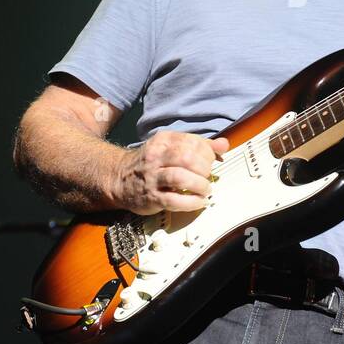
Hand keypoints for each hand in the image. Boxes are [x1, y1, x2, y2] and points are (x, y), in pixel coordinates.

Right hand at [112, 130, 229, 213]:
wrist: (119, 178)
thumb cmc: (152, 163)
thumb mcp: (172, 148)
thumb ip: (200, 146)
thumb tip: (224, 144)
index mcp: (164, 141)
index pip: (192, 142)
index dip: (207, 153)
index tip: (210, 162)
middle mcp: (156, 157)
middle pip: (187, 158)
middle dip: (204, 169)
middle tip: (207, 176)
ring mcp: (152, 177)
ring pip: (180, 177)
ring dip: (200, 185)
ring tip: (205, 190)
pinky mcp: (151, 197)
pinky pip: (174, 200)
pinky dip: (191, 202)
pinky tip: (198, 202)